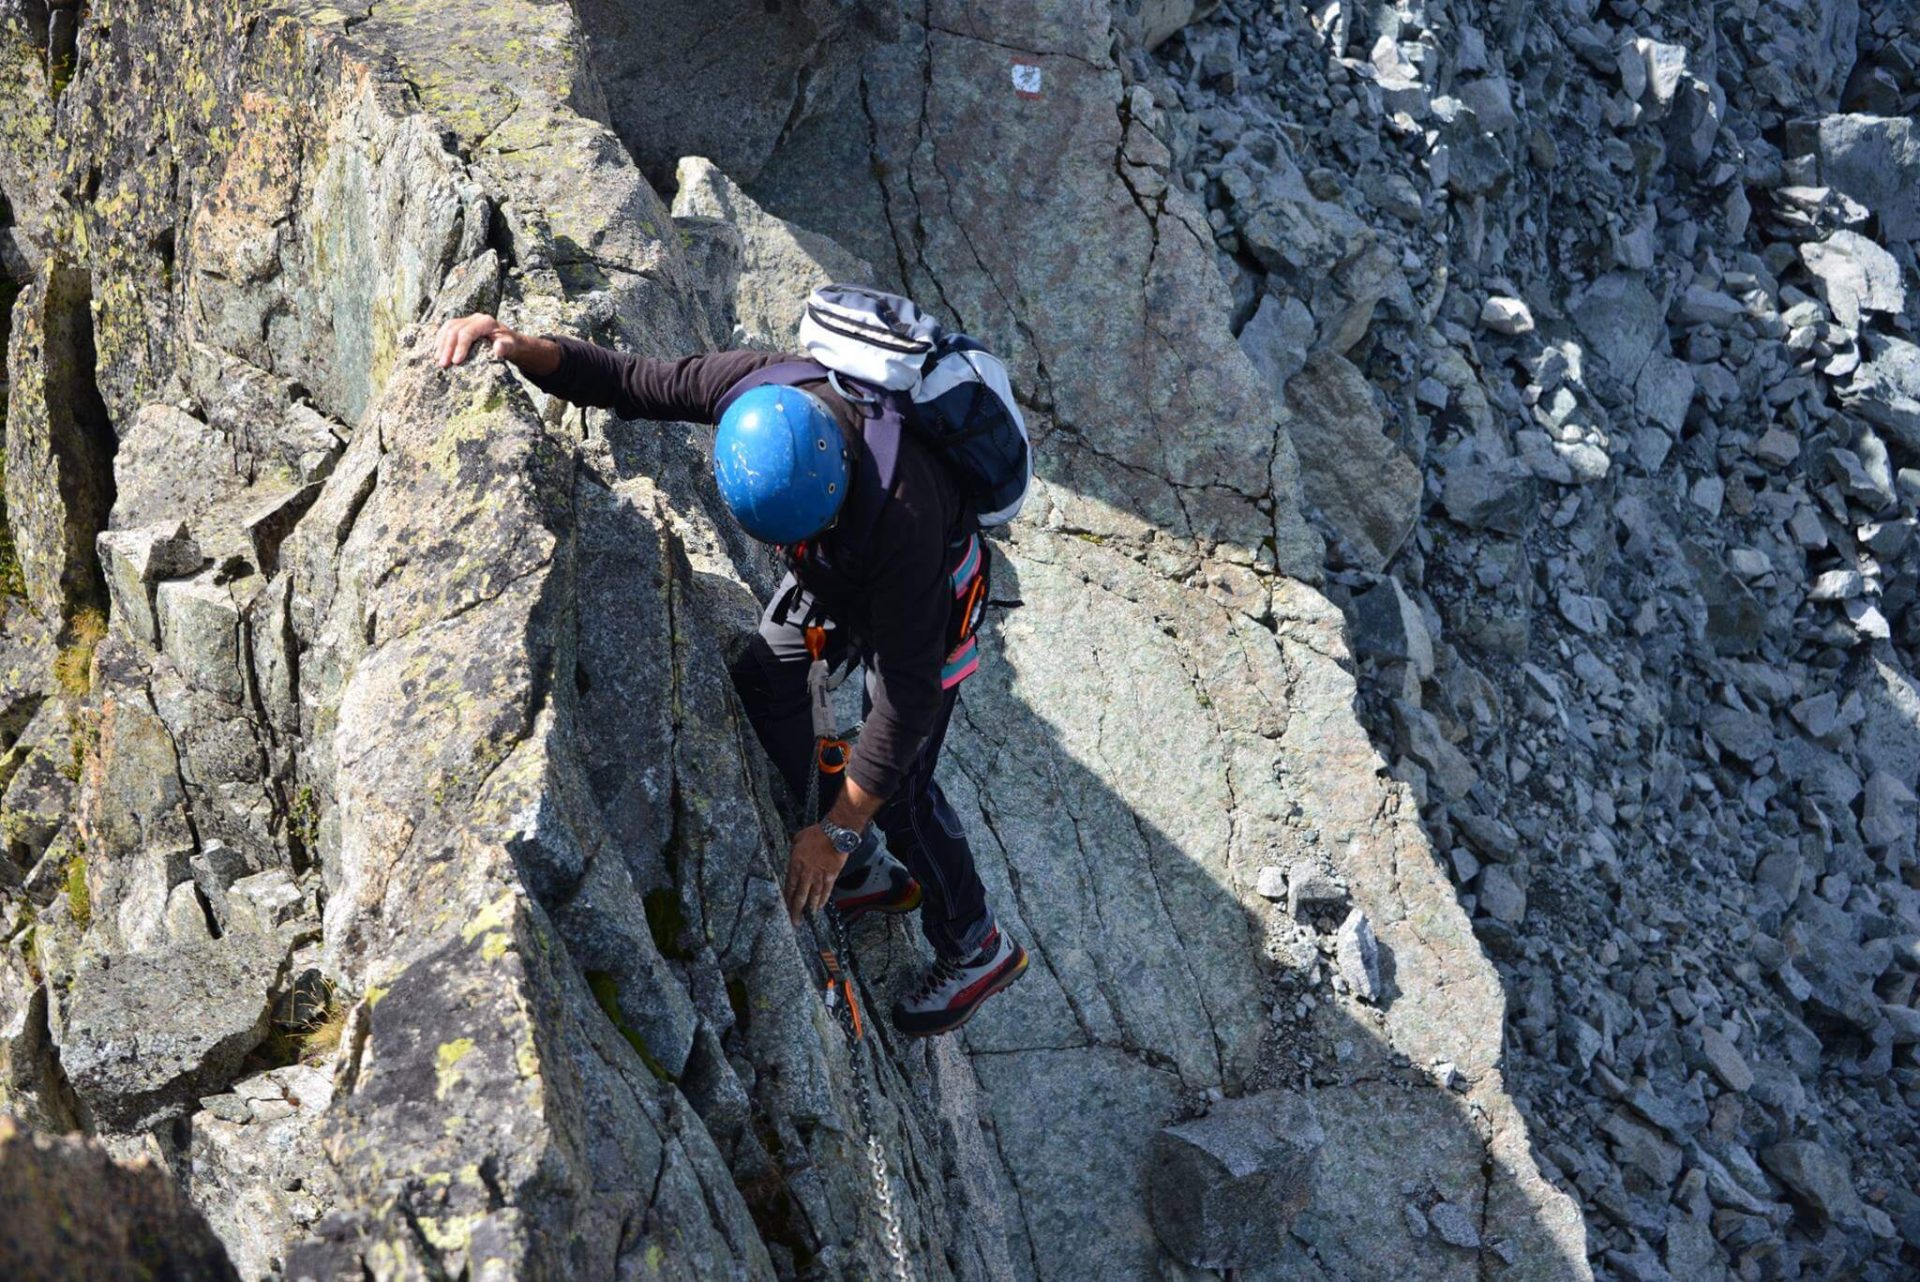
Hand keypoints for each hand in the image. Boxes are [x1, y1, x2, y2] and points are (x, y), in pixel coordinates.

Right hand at [434, 313, 554, 371]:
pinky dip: (440, 341)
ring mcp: (467, 320)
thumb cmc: (512, 345)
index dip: (460, 347)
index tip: (456, 363)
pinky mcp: (462, 325)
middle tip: (443, 365)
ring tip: (438, 360)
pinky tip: (437, 352)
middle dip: (447, 348)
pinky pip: (447, 330)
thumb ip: (506, 347)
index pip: (467, 332)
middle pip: (454, 330)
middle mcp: (475, 318)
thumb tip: (498, 349)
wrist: (510, 342)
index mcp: (486, 322)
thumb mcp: (512, 347)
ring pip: (448, 328)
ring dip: (441, 344)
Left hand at [783, 825, 848, 924]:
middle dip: (796, 911)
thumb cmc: (816, 833)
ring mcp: (819, 876)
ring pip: (813, 897)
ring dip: (810, 909)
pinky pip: (826, 891)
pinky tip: (820, 906)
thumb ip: (794, 852)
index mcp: (795, 865)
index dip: (787, 899)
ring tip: (807, 918)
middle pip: (800, 896)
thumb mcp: (798, 840)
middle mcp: (806, 874)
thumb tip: (793, 857)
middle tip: (795, 921)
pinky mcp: (831, 876)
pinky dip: (823, 900)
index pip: (789, 887)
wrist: (835, 833)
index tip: (785, 907)